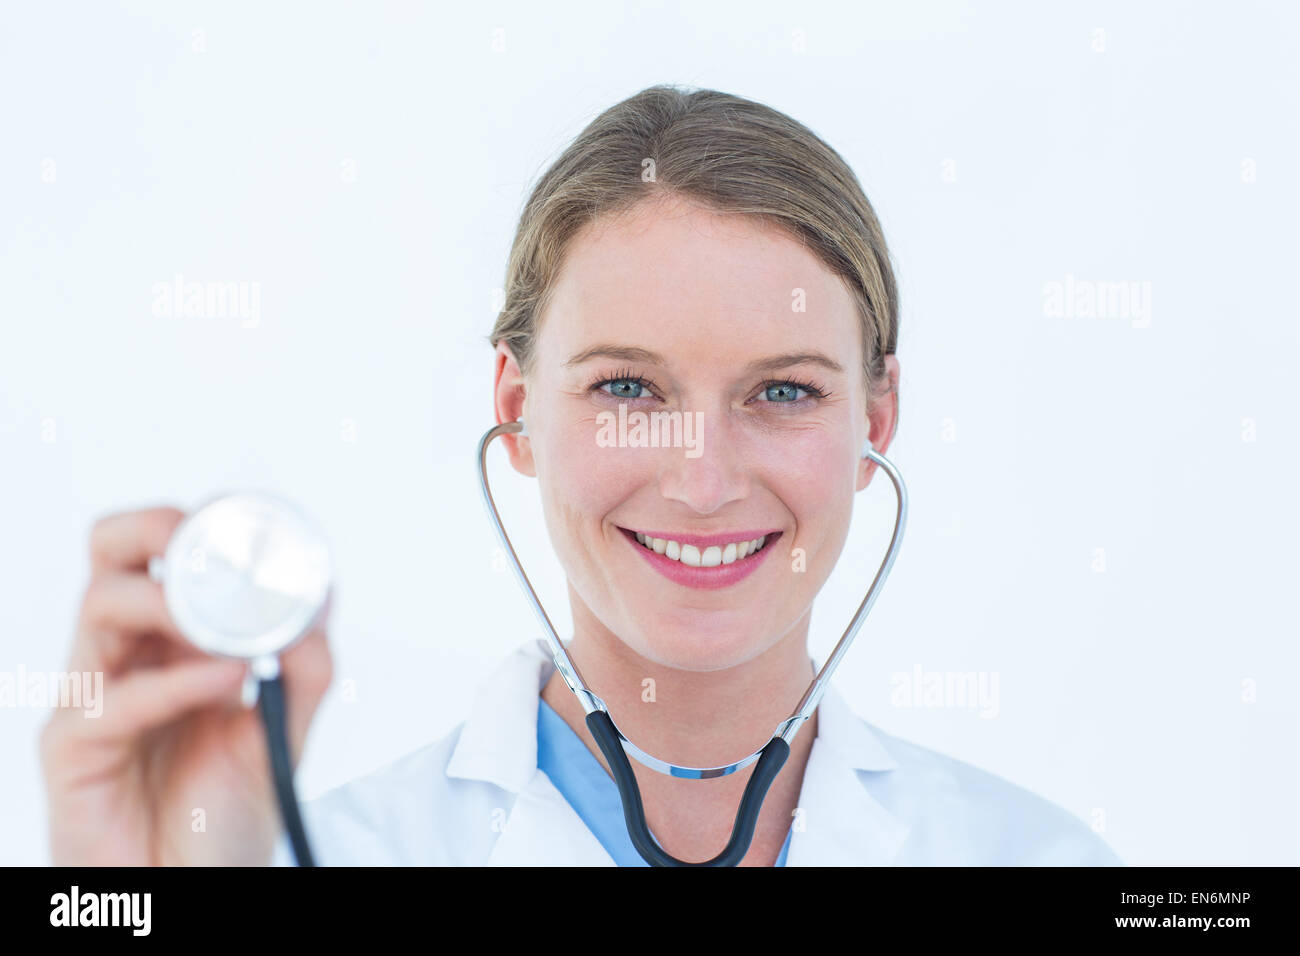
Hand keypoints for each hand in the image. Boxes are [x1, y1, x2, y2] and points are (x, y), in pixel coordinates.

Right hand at [39, 505, 333, 864]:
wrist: (189, 891)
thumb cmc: (221, 814)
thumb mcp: (280, 732)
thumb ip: (305, 670)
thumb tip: (321, 602)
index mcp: (173, 640)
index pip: (166, 551)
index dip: (207, 524)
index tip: (263, 523)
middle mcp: (128, 654)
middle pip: (109, 552)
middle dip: (158, 527)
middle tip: (207, 537)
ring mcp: (95, 695)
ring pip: (100, 605)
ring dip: (171, 601)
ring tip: (227, 632)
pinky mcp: (74, 749)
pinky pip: (112, 699)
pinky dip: (174, 682)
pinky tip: (222, 682)